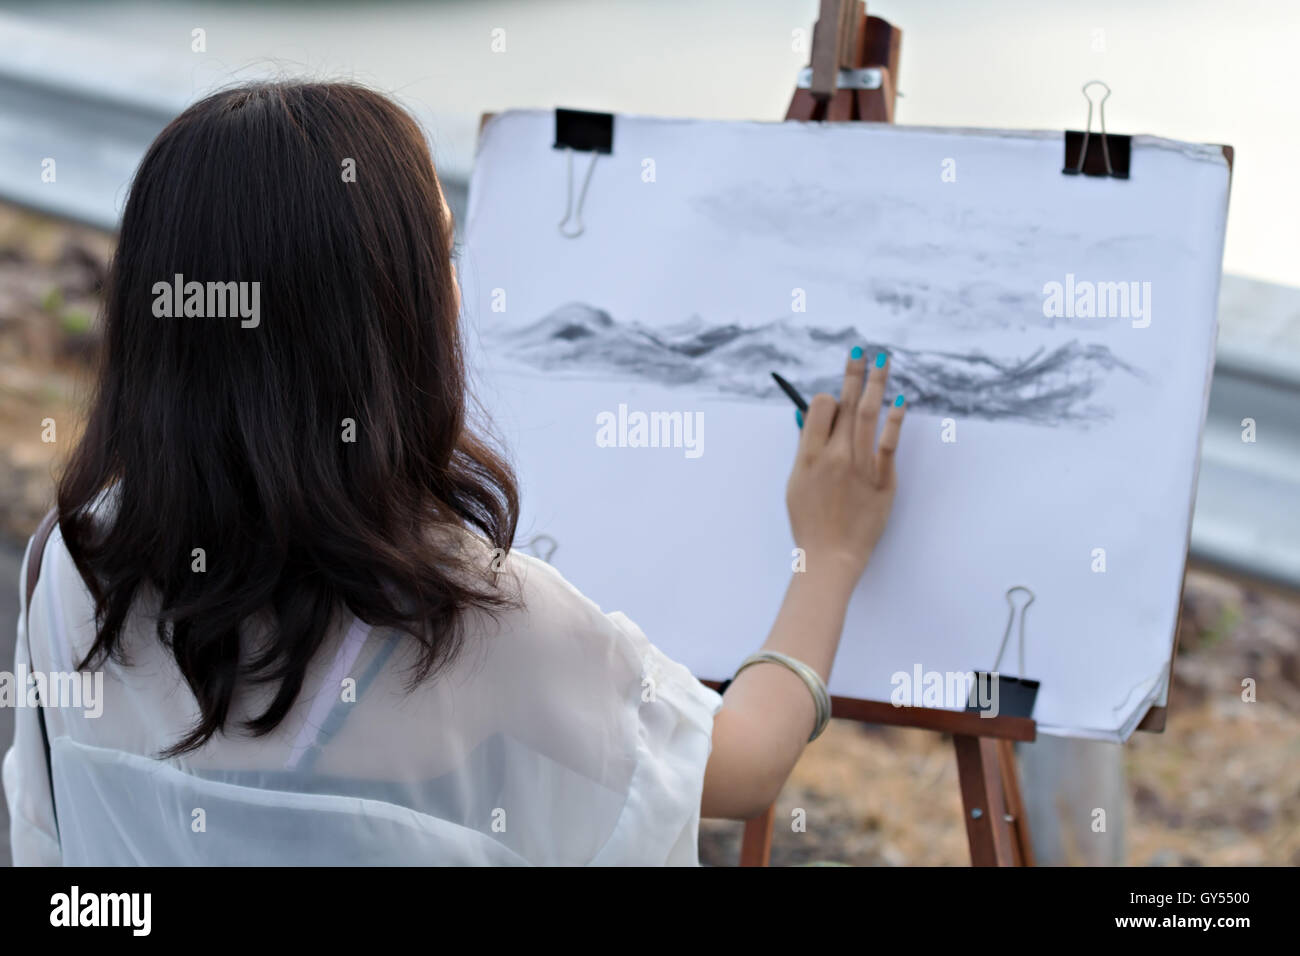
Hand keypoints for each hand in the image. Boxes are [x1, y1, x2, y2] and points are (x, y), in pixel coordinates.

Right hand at [785, 350, 905, 581]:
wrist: (830, 557)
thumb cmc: (809, 523)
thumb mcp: (795, 484)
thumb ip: (805, 450)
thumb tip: (811, 419)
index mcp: (807, 456)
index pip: (820, 409)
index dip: (827, 399)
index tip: (834, 400)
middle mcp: (833, 457)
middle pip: (845, 405)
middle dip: (853, 374)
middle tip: (860, 349)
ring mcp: (859, 468)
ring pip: (867, 416)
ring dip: (875, 384)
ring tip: (883, 360)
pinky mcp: (883, 481)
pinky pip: (888, 443)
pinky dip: (894, 419)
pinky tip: (900, 400)